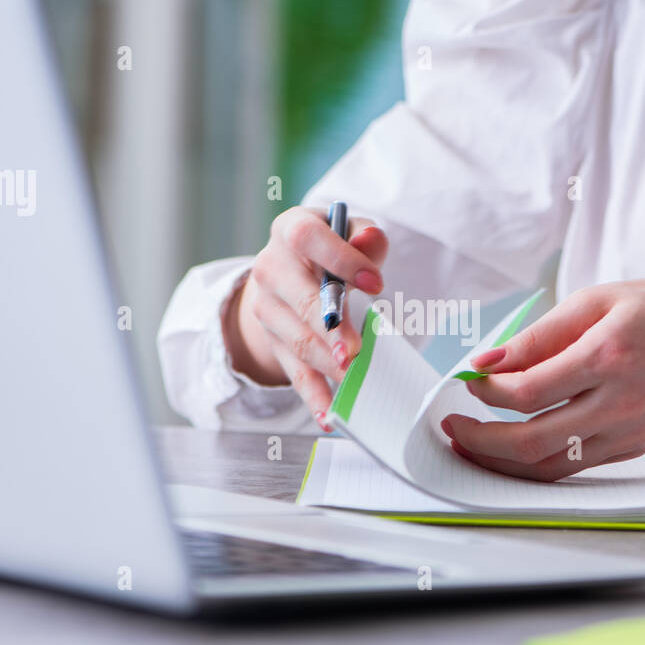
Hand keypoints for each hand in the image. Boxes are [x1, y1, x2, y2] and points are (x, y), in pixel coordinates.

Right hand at [226, 205, 387, 428]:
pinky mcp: (274, 342)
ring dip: (326, 362)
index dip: (341, 259)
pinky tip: (330, 415)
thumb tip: (369, 240)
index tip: (376, 283)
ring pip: (298, 340)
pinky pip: (294, 373)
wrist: (292, 270)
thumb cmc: (331, 249)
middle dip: (329, 327)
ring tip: (353, 375)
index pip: (308, 238)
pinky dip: (313, 397)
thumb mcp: (349, 233)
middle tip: (355, 348)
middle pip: (299, 299)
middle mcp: (270, 268)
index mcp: (290, 230)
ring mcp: (268, 309)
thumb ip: (366, 237)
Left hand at [442, 281, 644, 479]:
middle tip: (451, 428)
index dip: (486, 391)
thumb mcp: (599, 300)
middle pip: (531, 441)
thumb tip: (488, 359)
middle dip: (480, 440)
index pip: (528, 390)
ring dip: (500, 462)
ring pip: (549, 466)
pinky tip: (510, 449)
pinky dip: (534, 464)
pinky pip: (573, 468)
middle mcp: (618, 402)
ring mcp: (627, 433)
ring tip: (469, 446)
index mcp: (608, 356)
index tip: (468, 379)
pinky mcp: (632, 449)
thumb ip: (540, 334)